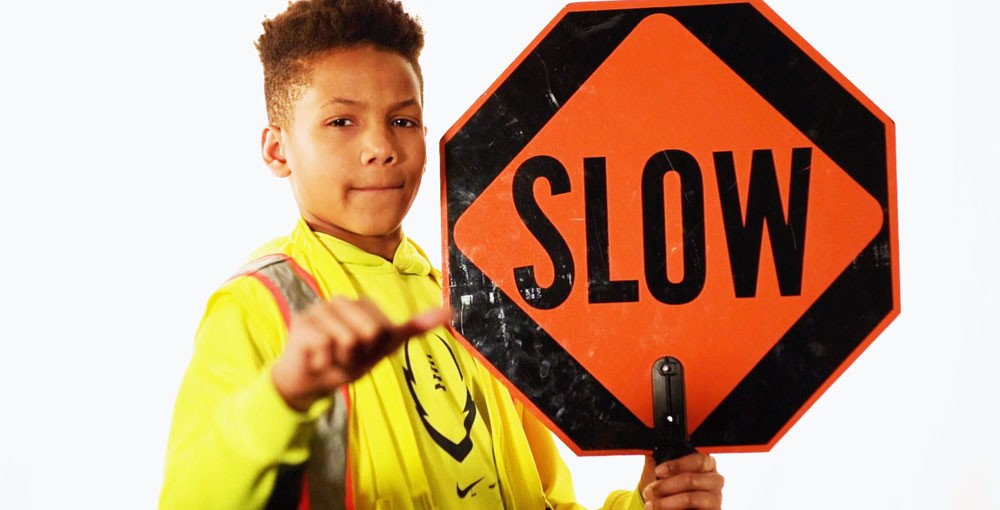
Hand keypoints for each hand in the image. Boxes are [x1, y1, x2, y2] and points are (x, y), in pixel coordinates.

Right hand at [271, 296, 450, 410]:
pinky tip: (315, 360)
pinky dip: (324, 362)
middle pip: (370, 330)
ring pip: (348, 338)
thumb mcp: (384, 348)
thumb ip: (415, 328)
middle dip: (359, 355)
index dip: (375, 350)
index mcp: (362, 305)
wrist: (308, 384)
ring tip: (330, 358)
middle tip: (345, 358)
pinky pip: (325, 345)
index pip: (385, 329)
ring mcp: (319, 309)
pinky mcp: (301, 322)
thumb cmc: (345, 363)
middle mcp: (341, 301)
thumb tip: (450, 311)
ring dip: (341, 360)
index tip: (362, 354)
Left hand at [640, 453, 723, 508]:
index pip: (698, 460)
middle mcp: (715, 480)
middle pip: (690, 479)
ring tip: (651, 505)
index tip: (658, 471)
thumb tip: (649, 449)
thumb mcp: (665, 472)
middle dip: (665, 486)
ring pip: (689, 498)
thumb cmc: (670, 489)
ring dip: (665, 502)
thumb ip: (660, 458)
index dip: (677, 465)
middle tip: (649, 491)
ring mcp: (716, 499)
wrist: (670, 509)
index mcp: (707, 464)